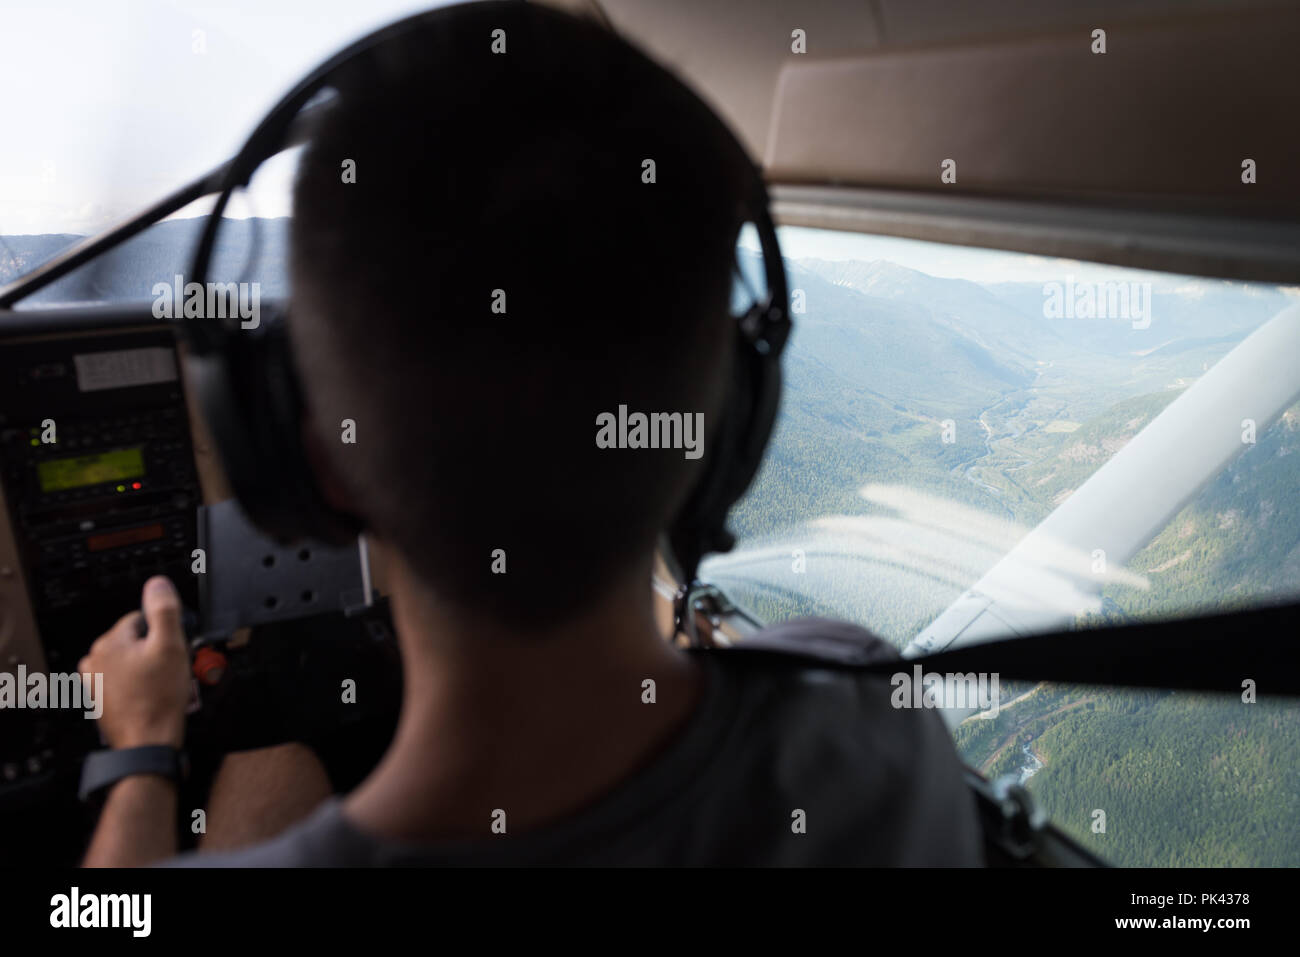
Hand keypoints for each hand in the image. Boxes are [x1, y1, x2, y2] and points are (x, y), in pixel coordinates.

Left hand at [79, 576, 191, 749]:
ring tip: (163, 686)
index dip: (164, 633)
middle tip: (171, 670)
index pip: (142, 619)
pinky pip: (126, 681)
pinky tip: (152, 697)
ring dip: (148, 669)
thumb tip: (157, 584)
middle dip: (156, 652)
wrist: (147, 742)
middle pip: (136, 641)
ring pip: (132, 662)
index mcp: (108, 643)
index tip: (174, 649)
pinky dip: (139, 686)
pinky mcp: (101, 700)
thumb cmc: (157, 700)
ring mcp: (95, 682)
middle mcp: (95, 660)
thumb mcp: (171, 646)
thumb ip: (164, 610)